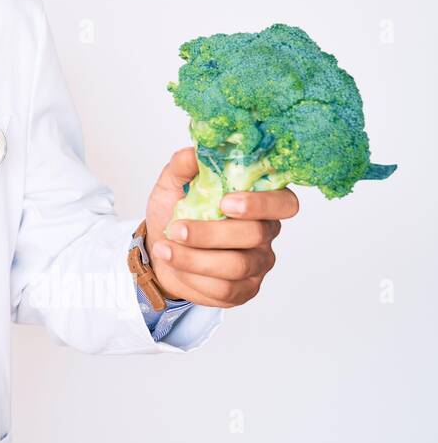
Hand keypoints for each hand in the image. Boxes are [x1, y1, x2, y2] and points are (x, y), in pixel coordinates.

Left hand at [143, 146, 298, 306]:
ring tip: (165, 248)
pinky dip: (193, 277)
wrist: (157, 251)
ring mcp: (258, 264)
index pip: (285, 203)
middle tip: (175, 229)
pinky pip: (225, 289)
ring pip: (237, 265)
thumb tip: (193, 152)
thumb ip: (183, 166)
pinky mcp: (244, 290)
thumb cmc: (174, 212)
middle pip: (255, 235)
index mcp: (259, 201)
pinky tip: (175, 265)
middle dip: (210, 233)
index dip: (261, 204)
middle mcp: (266, 233)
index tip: (224, 203)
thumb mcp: (171, 185)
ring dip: (195, 258)